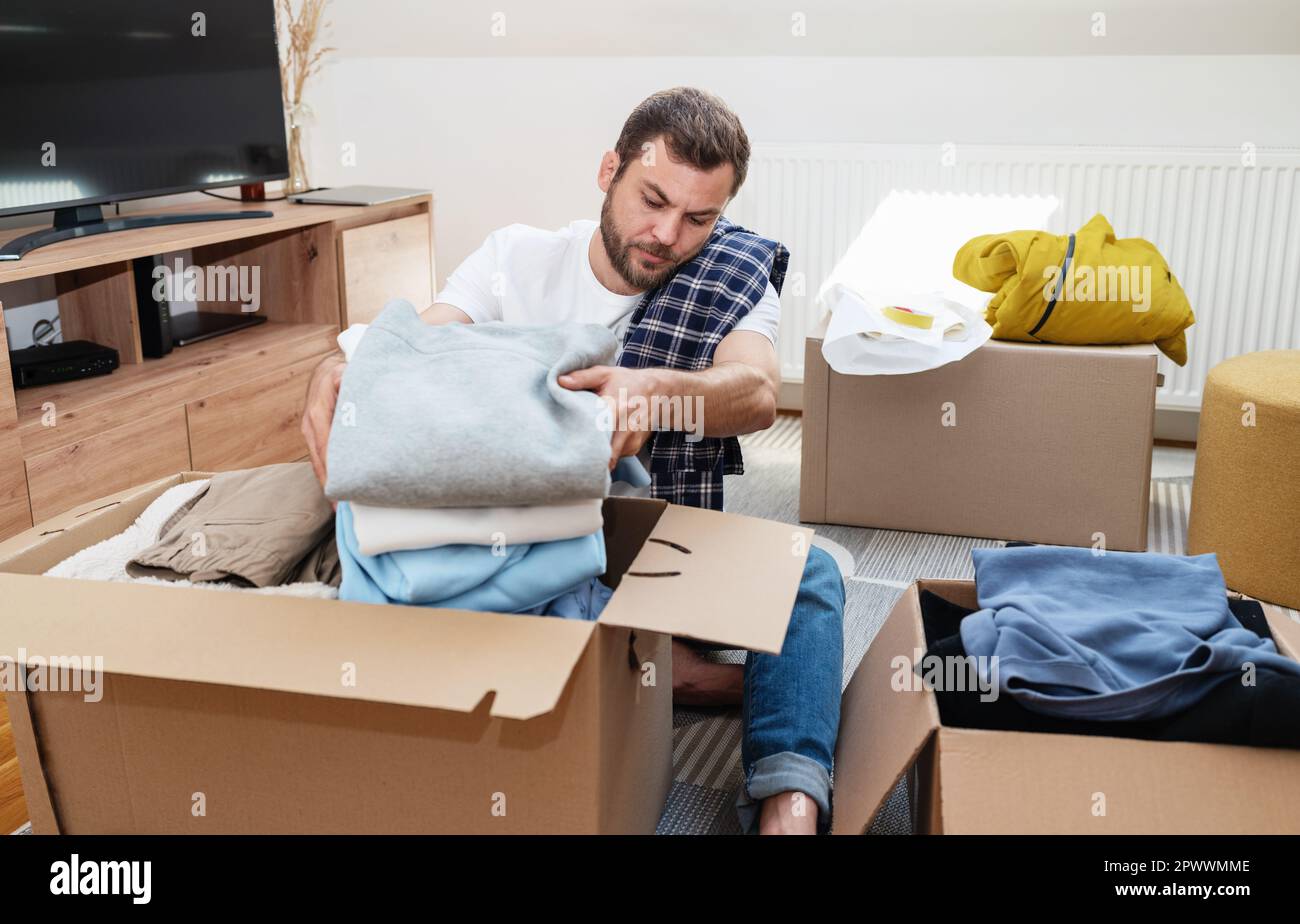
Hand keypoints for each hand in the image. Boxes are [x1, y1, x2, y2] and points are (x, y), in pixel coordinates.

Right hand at [301, 352, 346, 500]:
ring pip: (318, 460)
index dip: (332, 464)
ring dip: (329, 481)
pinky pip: (321, 457)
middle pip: (319, 457)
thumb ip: (349, 379)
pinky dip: (328, 473)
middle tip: (343, 504)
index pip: (325, 442)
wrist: (329, 369)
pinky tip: (338, 490)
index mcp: (318, 409)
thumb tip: (347, 380)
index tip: (341, 483)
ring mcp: (311, 430)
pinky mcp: (316, 435)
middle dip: (330, 481)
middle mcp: (311, 422)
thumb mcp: (346, 372)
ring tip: (341, 504)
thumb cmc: (342, 371)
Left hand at [558, 364, 654, 468]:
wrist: (659, 392)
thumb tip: (559, 382)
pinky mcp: (634, 448)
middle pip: (600, 451)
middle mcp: (625, 427)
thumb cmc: (628, 382)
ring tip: (586, 443)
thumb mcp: (605, 374)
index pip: (593, 432)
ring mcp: (630, 440)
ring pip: (607, 456)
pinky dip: (607, 452)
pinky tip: (602, 441)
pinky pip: (615, 456)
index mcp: (614, 408)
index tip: (566, 441)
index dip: (578, 439)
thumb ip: (582, 377)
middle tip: (571, 450)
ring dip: (596, 452)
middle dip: (585, 453)